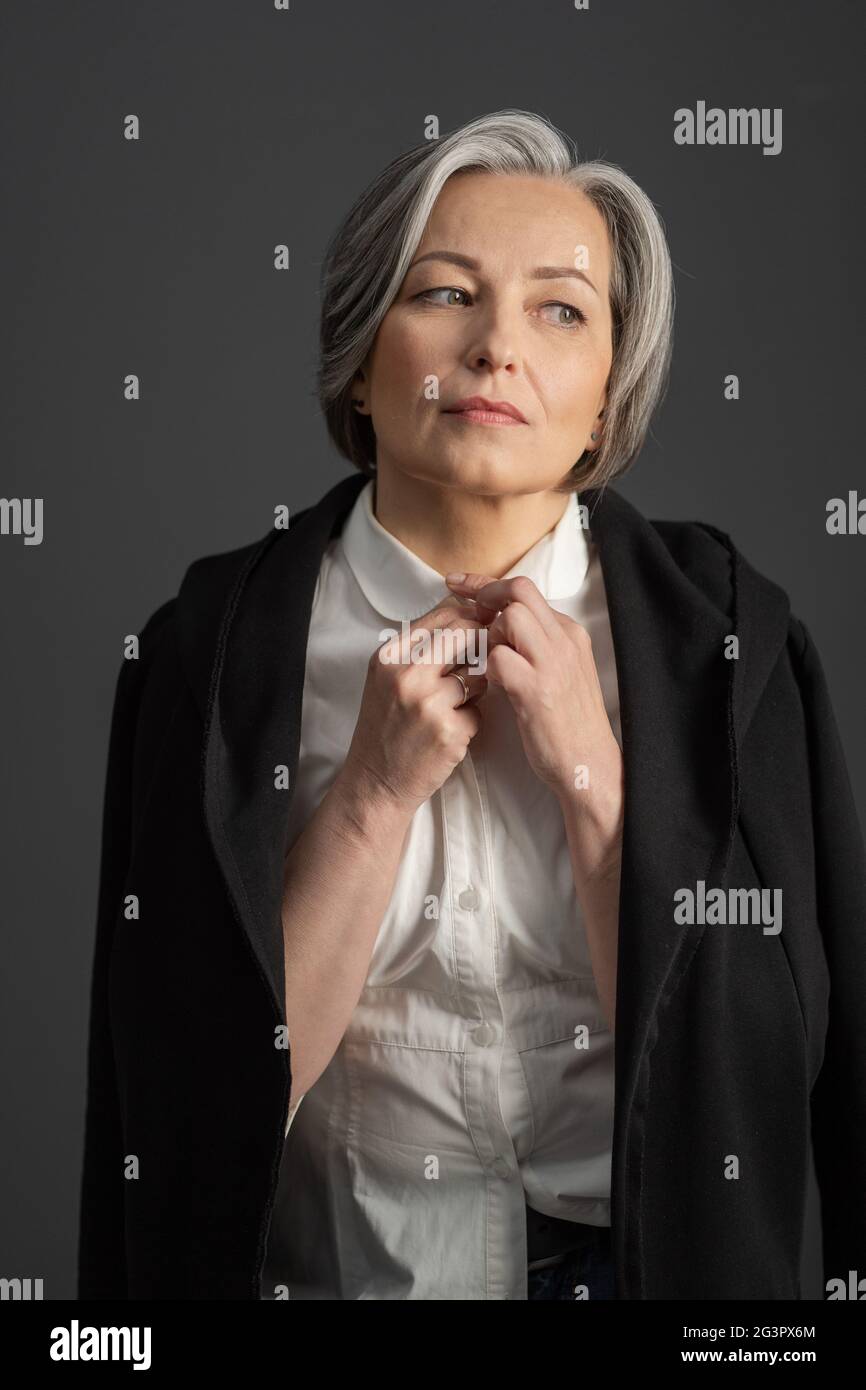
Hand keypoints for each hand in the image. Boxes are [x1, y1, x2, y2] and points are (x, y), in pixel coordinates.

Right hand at [341, 596, 487, 817]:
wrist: (376, 782)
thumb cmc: (386, 728)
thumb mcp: (387, 679)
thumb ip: (419, 649)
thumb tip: (469, 618)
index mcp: (389, 657)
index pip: (443, 616)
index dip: (469, 619)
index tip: (479, 629)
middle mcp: (406, 675)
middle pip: (466, 635)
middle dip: (481, 644)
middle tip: (479, 663)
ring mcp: (429, 703)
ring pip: (479, 674)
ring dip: (476, 689)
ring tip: (451, 707)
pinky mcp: (450, 730)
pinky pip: (480, 711)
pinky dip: (471, 721)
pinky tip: (449, 733)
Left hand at [444, 572, 622, 837]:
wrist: (587, 763)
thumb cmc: (565, 723)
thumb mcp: (558, 672)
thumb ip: (534, 645)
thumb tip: (493, 624)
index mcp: (569, 633)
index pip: (525, 589)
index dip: (486, 583)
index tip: (457, 583)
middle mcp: (564, 641)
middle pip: (519, 592)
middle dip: (482, 596)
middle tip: (460, 612)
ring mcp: (552, 663)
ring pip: (510, 618)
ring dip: (486, 634)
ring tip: (484, 662)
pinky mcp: (537, 690)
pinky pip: (499, 658)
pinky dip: (484, 667)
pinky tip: (486, 685)